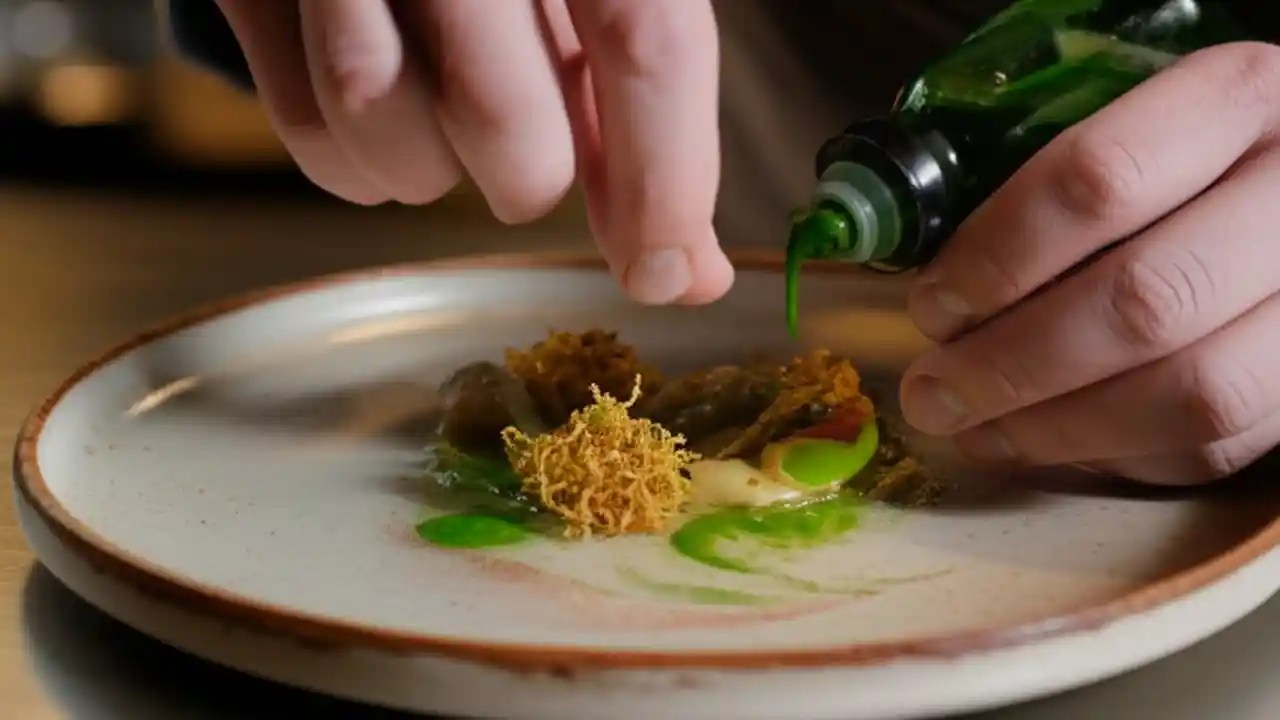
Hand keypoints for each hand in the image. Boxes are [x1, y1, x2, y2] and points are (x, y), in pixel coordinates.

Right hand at [213, 0, 731, 303]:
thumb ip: (645, 101)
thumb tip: (688, 272)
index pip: (645, 40)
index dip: (663, 180)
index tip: (664, 273)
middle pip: (504, 118)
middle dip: (528, 180)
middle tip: (529, 157)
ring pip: (385, 127)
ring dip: (433, 172)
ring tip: (446, 119)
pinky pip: (308, 128)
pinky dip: (359, 166)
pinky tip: (386, 124)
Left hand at [900, 42, 1279, 484]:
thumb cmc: (1186, 164)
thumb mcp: (1136, 131)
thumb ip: (1049, 191)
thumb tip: (934, 294)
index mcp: (1235, 102)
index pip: (1097, 180)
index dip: (996, 256)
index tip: (932, 306)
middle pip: (1143, 300)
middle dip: (1010, 364)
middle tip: (932, 393)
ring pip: (1193, 392)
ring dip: (1058, 430)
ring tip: (975, 431)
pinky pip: (1218, 446)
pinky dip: (1118, 456)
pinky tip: (1050, 443)